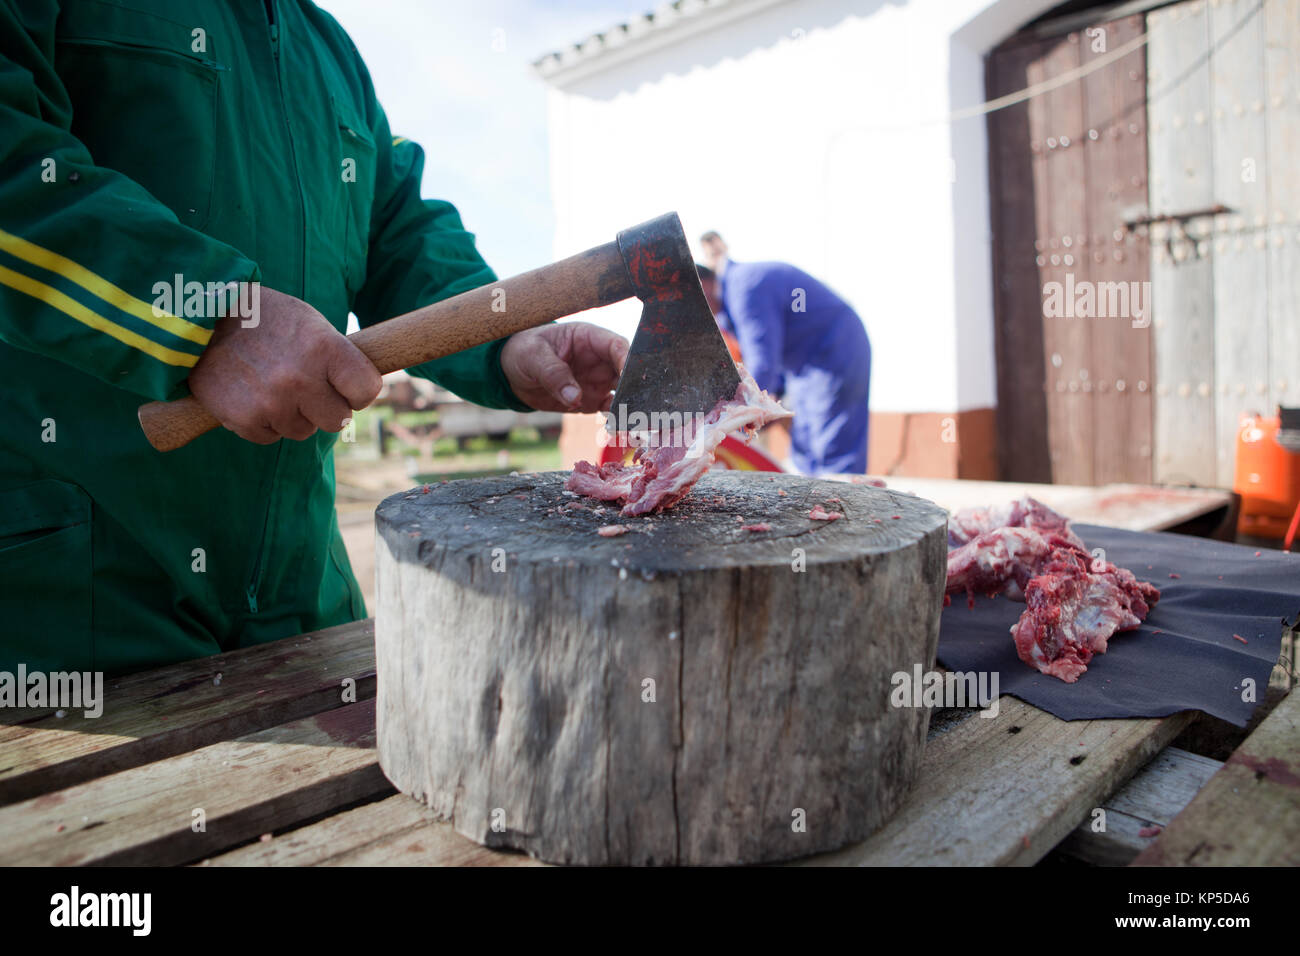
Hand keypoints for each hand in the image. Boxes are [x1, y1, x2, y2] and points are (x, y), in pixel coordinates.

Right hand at [188, 286, 382, 443]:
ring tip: (270, 384)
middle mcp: (300, 378)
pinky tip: (250, 394)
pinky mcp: (243, 419)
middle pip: (338, 420)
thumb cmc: (265, 320)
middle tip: (306, 388)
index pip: (367, 389)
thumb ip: (338, 356)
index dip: (358, 391)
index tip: (345, 386)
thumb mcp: (309, 322)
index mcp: (324, 347)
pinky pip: (270, 437)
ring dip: (292, 415)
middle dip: (325, 408)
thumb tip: (364, 391)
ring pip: (302, 431)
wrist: (198, 319)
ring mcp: (271, 402)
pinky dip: (262, 422)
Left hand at [500, 322, 627, 412]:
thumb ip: (553, 373)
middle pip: (628, 370)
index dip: (628, 359)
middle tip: (638, 402)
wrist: (512, 373)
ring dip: (630, 404)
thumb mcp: (533, 356)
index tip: (632, 376)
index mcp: (588, 338)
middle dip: (636, 385)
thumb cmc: (523, 352)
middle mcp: (599, 359)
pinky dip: (616, 417)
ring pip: (624, 391)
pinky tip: (617, 425)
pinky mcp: (592, 399)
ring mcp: (598, 380)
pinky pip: (610, 409)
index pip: (616, 345)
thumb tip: (574, 397)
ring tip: (631, 417)